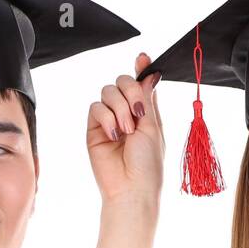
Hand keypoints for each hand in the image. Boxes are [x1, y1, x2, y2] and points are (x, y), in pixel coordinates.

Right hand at [87, 52, 163, 207]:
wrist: (131, 189)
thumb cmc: (148, 166)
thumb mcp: (154, 128)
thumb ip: (148, 99)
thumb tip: (150, 73)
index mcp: (146, 113)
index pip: (141, 83)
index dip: (141, 69)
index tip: (143, 58)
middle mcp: (127, 114)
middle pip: (122, 82)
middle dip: (130, 91)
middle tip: (138, 113)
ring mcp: (110, 121)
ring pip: (108, 92)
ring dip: (119, 108)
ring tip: (127, 131)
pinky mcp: (94, 129)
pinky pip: (95, 108)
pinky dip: (106, 117)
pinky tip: (114, 135)